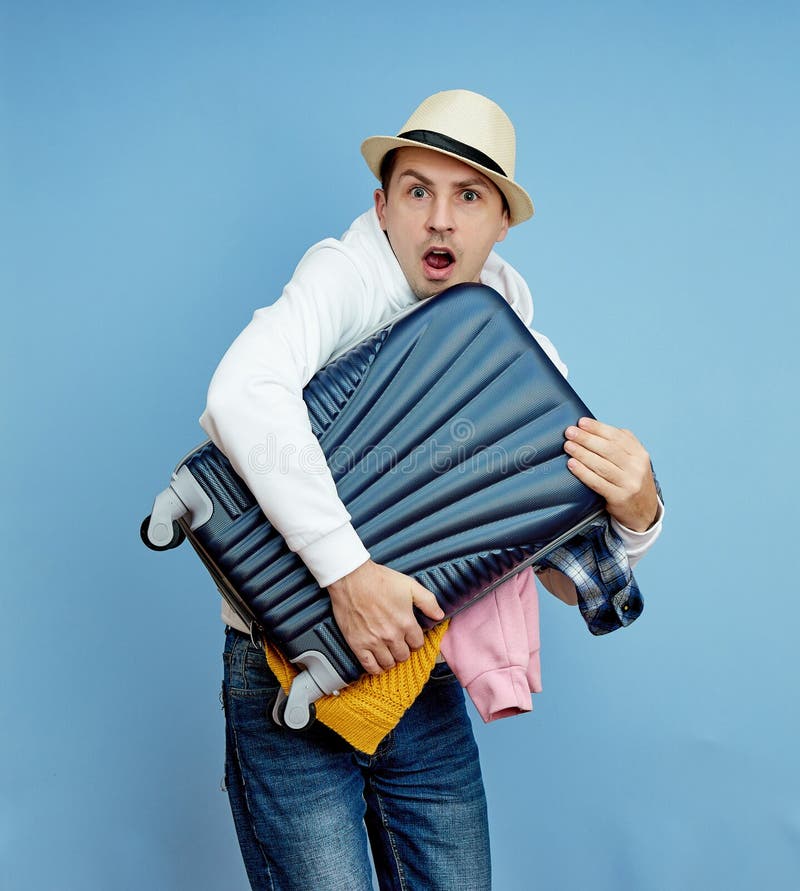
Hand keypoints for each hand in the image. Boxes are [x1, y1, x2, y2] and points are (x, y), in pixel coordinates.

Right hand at [328, 560, 444, 675]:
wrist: (352, 578)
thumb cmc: (380, 580)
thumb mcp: (410, 585)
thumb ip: (428, 602)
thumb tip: (439, 616)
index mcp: (406, 622)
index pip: (418, 644)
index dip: (415, 641)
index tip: (410, 637)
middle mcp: (391, 635)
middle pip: (404, 656)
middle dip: (404, 651)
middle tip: (398, 644)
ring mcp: (374, 641)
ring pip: (388, 663)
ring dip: (390, 660)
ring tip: (388, 653)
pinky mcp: (357, 644)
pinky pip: (369, 666)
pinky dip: (375, 668)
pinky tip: (376, 662)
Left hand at [564, 417, 658, 531]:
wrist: (645, 512)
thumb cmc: (632, 481)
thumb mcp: (634, 461)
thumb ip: (621, 445)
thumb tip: (593, 429)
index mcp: (640, 454)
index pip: (617, 436)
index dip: (598, 428)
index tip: (581, 422)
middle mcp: (637, 467)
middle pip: (608, 449)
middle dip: (586, 438)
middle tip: (570, 432)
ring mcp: (629, 483)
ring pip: (601, 465)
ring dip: (582, 453)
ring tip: (568, 446)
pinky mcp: (619, 497)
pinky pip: (597, 482)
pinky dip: (583, 472)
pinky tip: (572, 464)